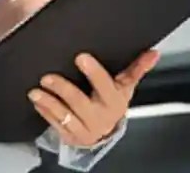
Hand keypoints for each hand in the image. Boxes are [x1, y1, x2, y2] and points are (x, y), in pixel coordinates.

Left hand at [27, 49, 161, 146]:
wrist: (107, 131)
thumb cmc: (113, 102)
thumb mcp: (126, 86)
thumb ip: (138, 68)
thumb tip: (154, 53)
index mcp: (114, 101)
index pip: (105, 85)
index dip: (94, 73)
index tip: (81, 58)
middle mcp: (100, 117)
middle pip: (80, 102)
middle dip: (63, 89)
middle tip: (47, 77)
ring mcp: (85, 129)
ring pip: (65, 115)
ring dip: (49, 102)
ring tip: (35, 91)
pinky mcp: (71, 136)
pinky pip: (55, 125)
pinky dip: (45, 112)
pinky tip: (37, 101)